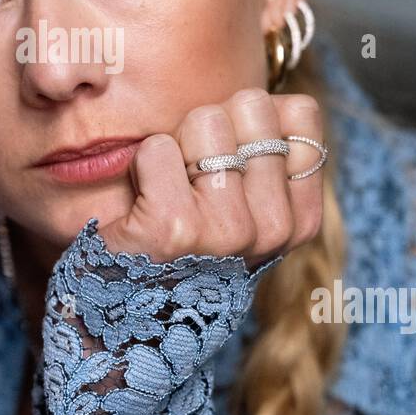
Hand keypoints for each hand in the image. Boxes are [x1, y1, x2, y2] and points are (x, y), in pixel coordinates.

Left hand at [98, 88, 323, 270]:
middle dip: (206, 131)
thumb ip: (267, 150)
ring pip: (204, 120)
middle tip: (185, 184)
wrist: (118, 316)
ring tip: (160, 196)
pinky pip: (156, 148)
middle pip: (249, 104)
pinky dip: (138, 167)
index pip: (298, 113)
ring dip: (170, 148)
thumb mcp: (238, 201)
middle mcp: (271, 230)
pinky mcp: (172, 231)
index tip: (225, 170)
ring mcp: (225, 233)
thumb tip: (283, 99)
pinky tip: (138, 207)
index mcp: (297, 220)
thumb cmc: (175, 244)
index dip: (248, 124)